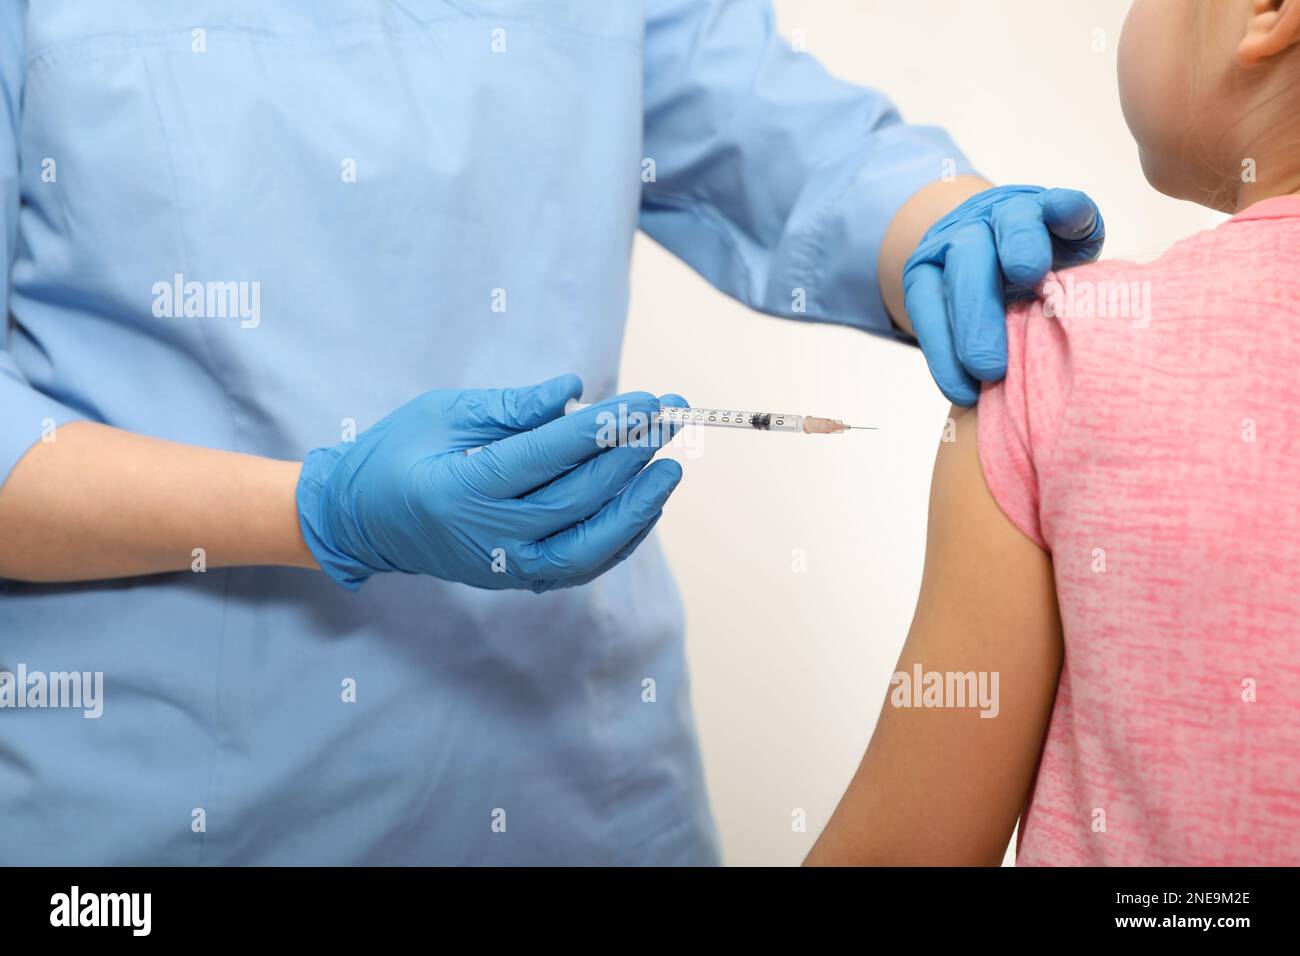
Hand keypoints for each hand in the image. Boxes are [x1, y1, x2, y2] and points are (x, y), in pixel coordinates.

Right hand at [296, 374, 684, 591]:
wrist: (361, 521)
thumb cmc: (397, 454)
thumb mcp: (442, 413)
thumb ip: (510, 406)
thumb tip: (573, 390)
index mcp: (461, 490)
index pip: (549, 457)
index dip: (604, 428)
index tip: (648, 401)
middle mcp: (487, 538)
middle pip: (578, 500)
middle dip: (631, 457)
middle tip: (671, 419)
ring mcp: (505, 567)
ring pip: (589, 546)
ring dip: (637, 506)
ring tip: (670, 466)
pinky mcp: (518, 579)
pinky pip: (581, 564)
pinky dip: (620, 537)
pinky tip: (645, 502)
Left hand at [902, 185, 1104, 404]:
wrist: (1011, 239)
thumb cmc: (992, 303)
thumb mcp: (975, 331)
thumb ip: (974, 355)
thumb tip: (987, 407)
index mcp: (934, 269)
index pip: (928, 305)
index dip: (942, 351)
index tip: (964, 394)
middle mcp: (966, 237)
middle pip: (964, 265)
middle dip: (974, 316)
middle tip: (990, 366)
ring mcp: (1009, 216)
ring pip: (1009, 223)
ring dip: (1017, 245)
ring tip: (1029, 274)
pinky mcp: (1056, 206)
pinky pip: (1062, 203)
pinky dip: (1067, 210)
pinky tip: (1069, 220)